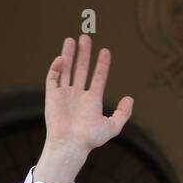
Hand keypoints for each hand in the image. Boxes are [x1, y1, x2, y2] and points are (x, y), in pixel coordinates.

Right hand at [35, 34, 134, 182]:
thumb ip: (123, 113)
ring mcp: (65, 94)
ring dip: (69, 54)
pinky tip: (62, 59)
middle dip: (84, 54)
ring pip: (67, 70)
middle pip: (81, 69)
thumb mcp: (112, 126)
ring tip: (72, 39)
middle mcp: (78, 95)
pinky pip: (53, 77)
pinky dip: (56, 67)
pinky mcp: (52, 95)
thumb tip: (130, 98)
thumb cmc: (90, 138)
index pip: (98, 77)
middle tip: (85, 38)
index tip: (105, 51)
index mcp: (92, 101)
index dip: (102, 64)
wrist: (70, 144)